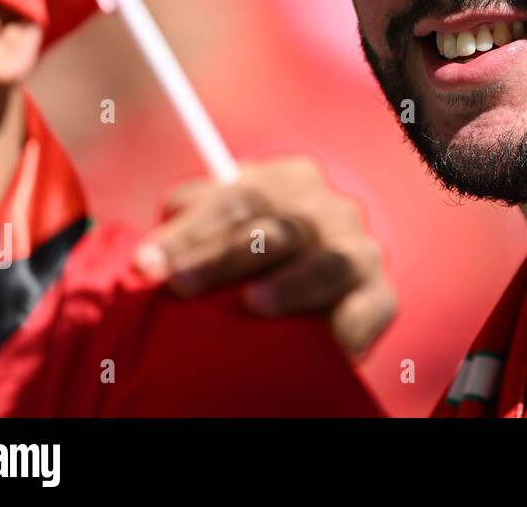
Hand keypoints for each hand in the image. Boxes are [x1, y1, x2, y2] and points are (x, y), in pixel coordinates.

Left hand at [133, 157, 396, 357]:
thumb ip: (192, 223)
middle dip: (223, 258)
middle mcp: (330, 209)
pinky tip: (327, 345)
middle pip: (277, 229)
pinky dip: (349, 326)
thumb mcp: (221, 227)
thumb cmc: (250, 256)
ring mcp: (360, 249)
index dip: (190, 231)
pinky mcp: (380, 294)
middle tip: (178, 286)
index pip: (236, 199)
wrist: (311, 288)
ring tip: (253, 304)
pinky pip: (370, 308)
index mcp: (290, 180)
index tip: (146, 264)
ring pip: (328, 261)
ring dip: (290, 284)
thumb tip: (152, 252)